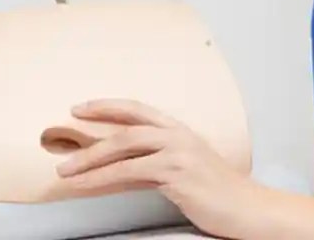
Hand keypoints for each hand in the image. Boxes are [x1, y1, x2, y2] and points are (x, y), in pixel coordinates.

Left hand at [56, 99, 261, 238]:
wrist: (248, 209)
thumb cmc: (220, 194)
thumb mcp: (187, 169)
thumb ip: (158, 162)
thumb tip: (124, 166)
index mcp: (181, 131)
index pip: (139, 109)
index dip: (109, 105)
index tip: (82, 106)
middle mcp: (179, 135)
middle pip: (128, 123)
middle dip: (93, 123)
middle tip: (65, 126)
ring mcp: (178, 152)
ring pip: (124, 146)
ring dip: (89, 158)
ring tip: (64, 169)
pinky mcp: (177, 173)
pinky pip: (129, 171)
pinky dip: (101, 177)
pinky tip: (85, 184)